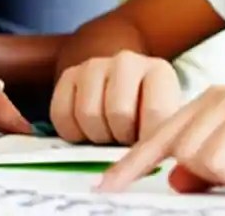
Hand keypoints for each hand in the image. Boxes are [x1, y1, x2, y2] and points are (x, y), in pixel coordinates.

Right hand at [50, 51, 180, 144]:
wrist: (128, 98)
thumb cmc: (149, 117)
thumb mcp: (163, 127)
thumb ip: (156, 140)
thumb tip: (140, 162)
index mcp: (159, 72)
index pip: (155, 112)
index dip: (148, 141)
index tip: (145, 151)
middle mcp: (127, 62)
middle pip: (118, 112)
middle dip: (120, 138)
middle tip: (124, 140)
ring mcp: (95, 65)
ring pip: (88, 113)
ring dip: (96, 136)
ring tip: (107, 134)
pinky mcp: (69, 75)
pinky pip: (61, 113)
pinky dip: (72, 132)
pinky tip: (86, 130)